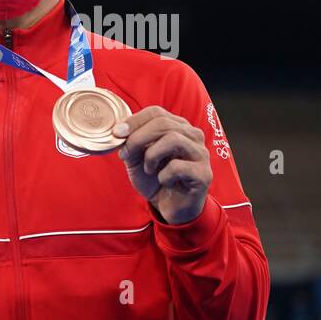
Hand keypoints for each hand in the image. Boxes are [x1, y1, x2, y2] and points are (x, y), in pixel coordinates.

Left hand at [114, 106, 211, 224]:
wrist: (170, 207)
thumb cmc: (155, 179)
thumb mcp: (137, 158)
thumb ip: (131, 143)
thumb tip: (119, 131)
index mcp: (177, 127)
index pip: (156, 112)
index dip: (134, 121)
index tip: (116, 133)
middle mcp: (192, 136)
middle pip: (163, 123)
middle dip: (138, 138)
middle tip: (125, 154)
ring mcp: (201, 154)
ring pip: (173, 139)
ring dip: (152, 155)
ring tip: (148, 169)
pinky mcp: (203, 174)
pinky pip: (178, 166)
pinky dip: (163, 175)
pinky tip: (163, 181)